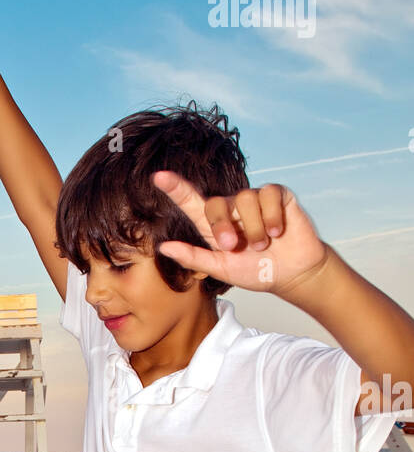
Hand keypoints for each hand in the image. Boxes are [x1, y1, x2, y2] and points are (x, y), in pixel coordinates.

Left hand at [153, 171, 328, 295]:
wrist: (292, 274)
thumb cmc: (255, 271)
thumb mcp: (222, 269)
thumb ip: (194, 258)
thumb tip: (164, 247)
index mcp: (215, 225)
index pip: (192, 203)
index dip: (176, 189)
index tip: (158, 177)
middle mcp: (232, 208)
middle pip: (217, 203)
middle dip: (222, 226)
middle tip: (233, 246)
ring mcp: (255, 199)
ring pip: (246, 199)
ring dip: (253, 229)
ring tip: (262, 245)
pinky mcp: (278, 195)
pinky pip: (269, 195)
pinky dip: (271, 217)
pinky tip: (277, 232)